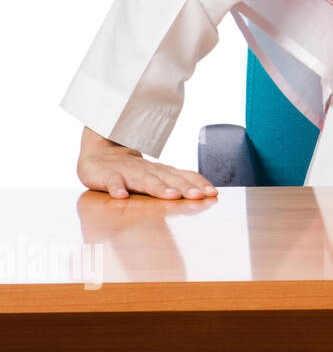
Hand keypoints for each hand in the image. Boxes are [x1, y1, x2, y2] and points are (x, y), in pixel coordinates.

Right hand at [77, 126, 217, 199]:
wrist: (100, 155)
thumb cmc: (134, 171)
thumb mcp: (157, 176)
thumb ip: (178, 182)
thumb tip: (206, 193)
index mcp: (162, 172)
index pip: (184, 176)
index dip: (199, 184)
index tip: (213, 193)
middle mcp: (149, 171)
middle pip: (169, 179)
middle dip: (185, 187)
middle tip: (199, 196)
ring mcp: (128, 172)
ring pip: (145, 180)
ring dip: (159, 188)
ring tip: (171, 196)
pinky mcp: (108, 175)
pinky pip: (112, 182)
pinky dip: (116, 188)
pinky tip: (121, 196)